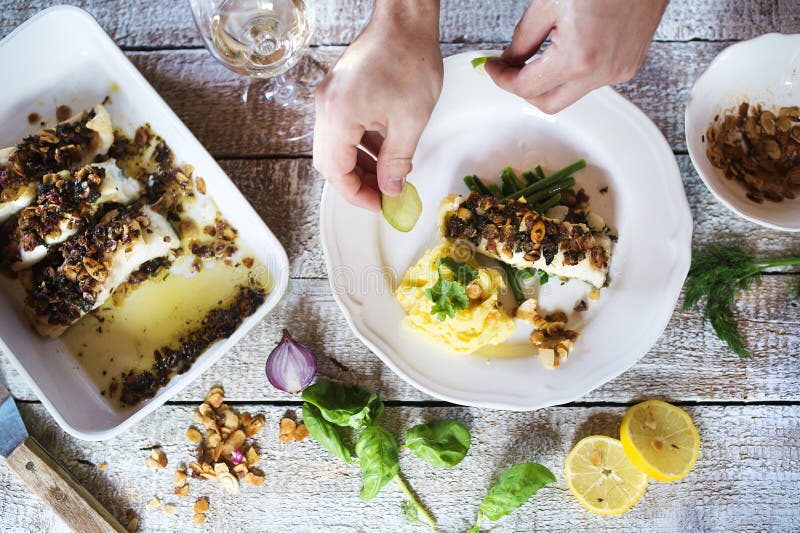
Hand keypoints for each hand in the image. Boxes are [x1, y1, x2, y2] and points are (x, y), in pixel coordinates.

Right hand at [313, 1, 442, 211]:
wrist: (404, 20)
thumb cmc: (409, 60)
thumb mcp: (410, 121)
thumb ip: (397, 161)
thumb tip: (391, 189)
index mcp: (339, 116)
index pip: (335, 171)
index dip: (356, 194)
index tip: (379, 203)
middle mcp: (325, 107)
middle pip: (328, 162)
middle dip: (354, 183)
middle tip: (382, 194)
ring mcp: (329, 97)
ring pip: (333, 146)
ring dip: (357, 164)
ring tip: (386, 175)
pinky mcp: (337, 90)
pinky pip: (340, 127)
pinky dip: (358, 144)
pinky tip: (383, 148)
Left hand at [485, 0, 667, 113]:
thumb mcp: (549, 3)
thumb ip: (524, 39)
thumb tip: (509, 60)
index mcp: (578, 58)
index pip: (527, 87)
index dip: (503, 79)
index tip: (493, 68)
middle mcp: (601, 72)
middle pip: (548, 104)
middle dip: (524, 90)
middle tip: (509, 70)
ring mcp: (618, 72)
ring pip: (570, 93)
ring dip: (549, 81)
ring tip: (537, 56)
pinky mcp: (628, 67)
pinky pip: (591, 82)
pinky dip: (572, 73)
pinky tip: (565, 52)